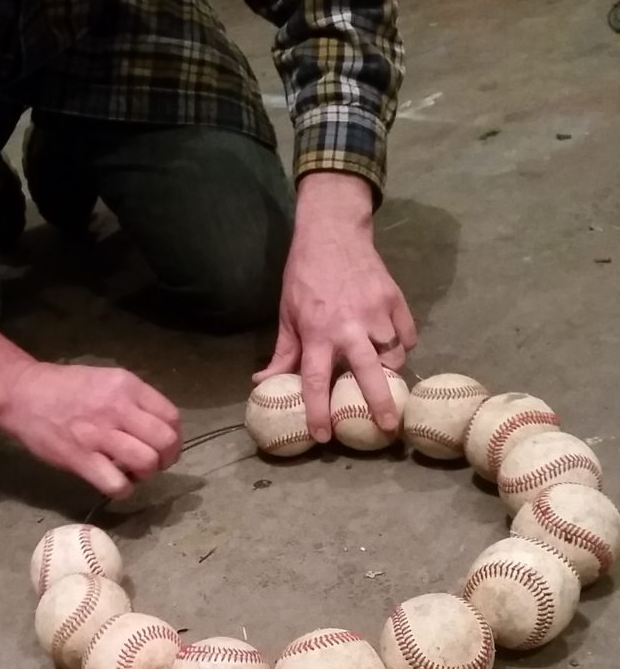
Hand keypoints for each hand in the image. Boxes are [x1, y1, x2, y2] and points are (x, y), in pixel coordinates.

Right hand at [0, 323, 180, 496]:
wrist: (22, 394)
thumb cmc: (66, 388)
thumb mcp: (107, 380)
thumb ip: (134, 400)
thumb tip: (158, 428)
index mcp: (127, 386)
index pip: (172, 417)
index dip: (173, 439)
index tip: (162, 447)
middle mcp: (117, 408)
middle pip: (165, 442)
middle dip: (164, 459)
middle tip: (150, 464)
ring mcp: (99, 434)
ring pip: (146, 463)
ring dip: (144, 475)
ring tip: (131, 472)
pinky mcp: (81, 458)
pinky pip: (117, 484)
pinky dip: (122, 489)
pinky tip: (114, 482)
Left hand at [254, 173, 416, 441]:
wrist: (333, 232)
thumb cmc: (305, 276)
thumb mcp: (287, 314)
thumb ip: (282, 352)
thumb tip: (262, 382)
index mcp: (318, 333)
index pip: (315, 381)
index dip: (318, 411)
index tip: (323, 436)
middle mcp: (350, 326)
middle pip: (368, 374)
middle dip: (379, 403)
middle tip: (387, 428)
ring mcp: (377, 313)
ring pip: (393, 354)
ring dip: (390, 369)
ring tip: (384, 376)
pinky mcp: (396, 300)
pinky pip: (406, 335)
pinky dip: (402, 344)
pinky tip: (393, 346)